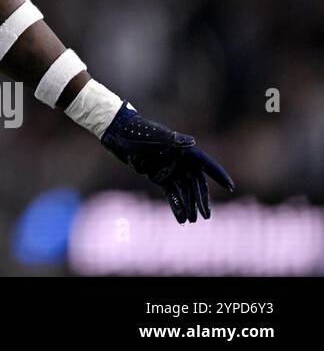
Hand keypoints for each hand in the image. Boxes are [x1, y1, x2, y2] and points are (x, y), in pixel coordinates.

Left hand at [100, 103, 234, 223]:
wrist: (120, 134)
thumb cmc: (140, 130)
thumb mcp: (156, 134)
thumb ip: (173, 139)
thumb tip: (192, 142)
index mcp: (184, 150)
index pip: (206, 164)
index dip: (218, 175)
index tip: (230, 187)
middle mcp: (180, 162)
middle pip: (196, 183)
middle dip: (201, 199)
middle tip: (206, 215)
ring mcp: (170, 170)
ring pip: (184, 191)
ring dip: (189, 205)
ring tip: (194, 220)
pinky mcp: (158, 177)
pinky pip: (170, 194)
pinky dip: (176, 205)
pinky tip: (181, 219)